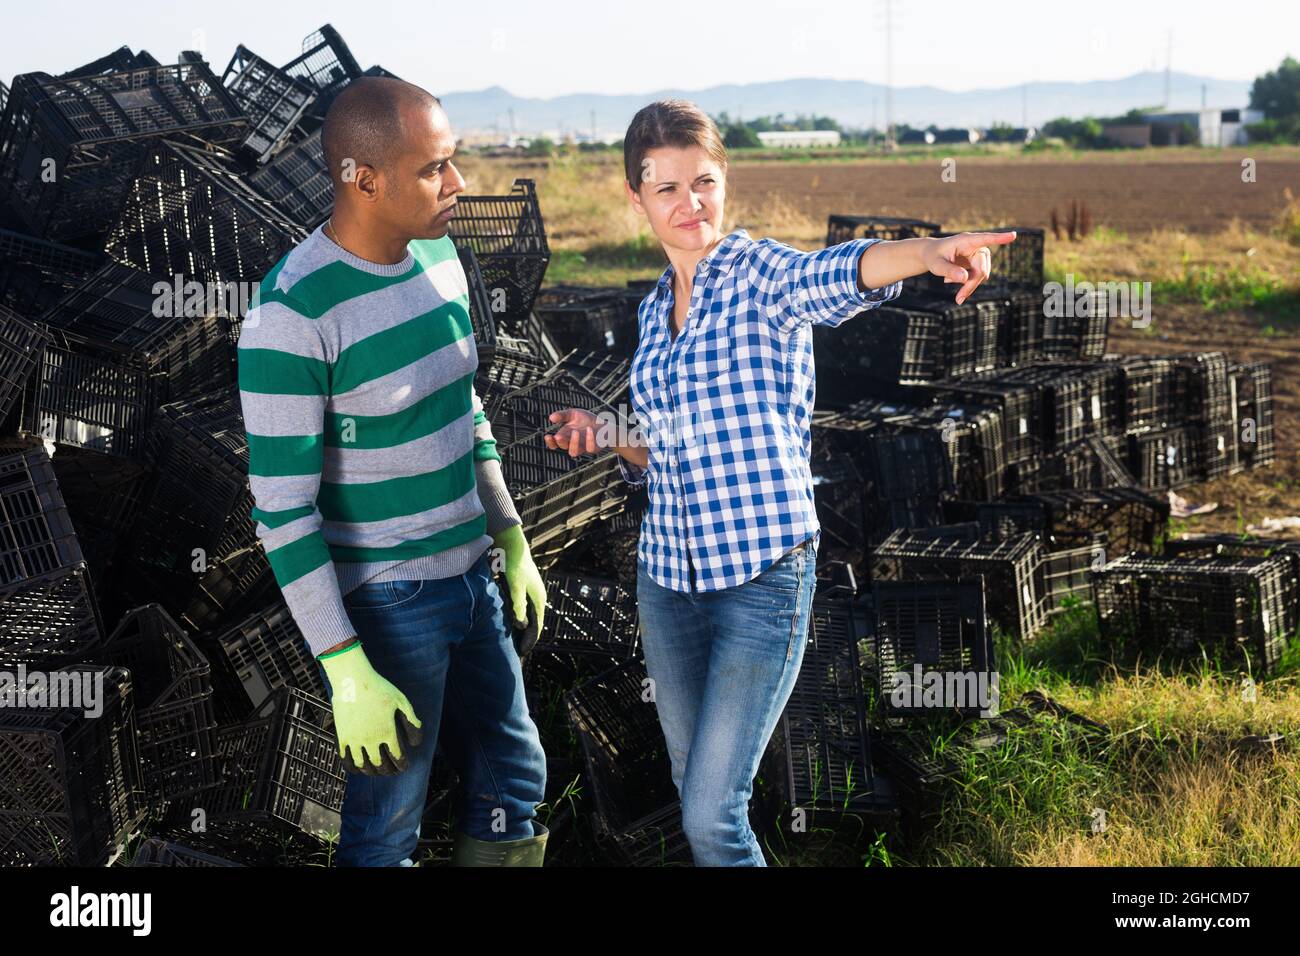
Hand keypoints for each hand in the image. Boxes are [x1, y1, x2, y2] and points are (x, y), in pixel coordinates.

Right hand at [317, 642, 422, 775]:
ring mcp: (355, 740)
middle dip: (388, 770)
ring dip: (371, 772)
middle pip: (380, 765)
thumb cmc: (379, 688)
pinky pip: (346, 759)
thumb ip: (412, 721)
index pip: (397, 757)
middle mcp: (371, 740)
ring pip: (363, 766)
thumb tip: (416, 742)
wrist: (353, 680)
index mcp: (387, 732)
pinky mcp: (342, 737)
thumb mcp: (402, 701)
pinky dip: (352, 768)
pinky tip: (358, 769)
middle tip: (392, 771)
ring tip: (376, 772)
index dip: (402, 765)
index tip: (404, 766)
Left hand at [493, 523, 545, 655]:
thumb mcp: (515, 585)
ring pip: (527, 614)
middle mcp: (536, 595)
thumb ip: (518, 604)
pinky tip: (506, 620)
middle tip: (517, 650)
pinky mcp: (520, 586)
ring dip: (520, 627)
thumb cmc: (514, 563)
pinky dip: (515, 616)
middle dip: (526, 636)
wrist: (511, 542)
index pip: (537, 625)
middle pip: (533, 621)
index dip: (530, 640)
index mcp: (538, 597)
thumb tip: (521, 624)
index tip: (521, 652)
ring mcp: (529, 591)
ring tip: (512, 639)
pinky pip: (520, 607)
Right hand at [544, 407, 603, 457]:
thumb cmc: (586, 420)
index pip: (555, 444)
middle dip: (561, 442)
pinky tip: (589, 429)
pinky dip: (590, 439)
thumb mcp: (573, 414)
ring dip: (573, 443)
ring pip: (574, 452)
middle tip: (558, 435)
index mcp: (566, 437)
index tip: (547, 436)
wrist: (603, 423)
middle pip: (563, 448)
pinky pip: (590, 448)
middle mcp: (573, 444)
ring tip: (575, 431)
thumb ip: (562, 415)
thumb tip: (551, 418)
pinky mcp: (594, 448)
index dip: (550, 442)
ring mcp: (583, 447)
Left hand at [923, 231, 1016, 304]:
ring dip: (968, 285)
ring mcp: (979, 255)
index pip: (986, 239)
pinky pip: (978, 278)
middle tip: (958, 300)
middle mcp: (977, 246)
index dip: (1000, 238)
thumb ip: (949, 271)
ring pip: (982, 276)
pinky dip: (967, 284)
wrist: (932, 256)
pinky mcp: (979, 264)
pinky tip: (951, 279)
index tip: (1014, 235)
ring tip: (947, 282)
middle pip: (981, 269)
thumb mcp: (936, 265)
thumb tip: (964, 278)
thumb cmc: (933, 256)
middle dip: (970, 285)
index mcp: (967, 241)